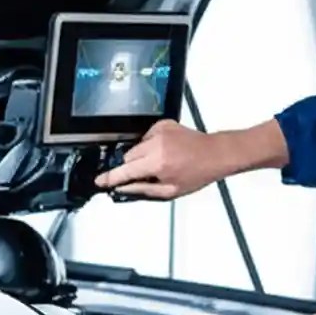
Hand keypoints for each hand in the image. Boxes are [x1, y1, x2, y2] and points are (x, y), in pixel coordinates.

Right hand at [93, 120, 231, 199]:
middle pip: (128, 156)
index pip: (125, 171)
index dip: (110, 178)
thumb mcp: (171, 190)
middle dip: (131, 167)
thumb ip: (143, 190)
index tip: (99, 181)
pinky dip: (150, 145)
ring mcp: (159, 132)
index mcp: (157, 163)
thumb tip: (123, 188)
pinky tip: (165, 151)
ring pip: (136, 146)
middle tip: (146, 175)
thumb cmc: (197, 174)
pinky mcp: (163, 124)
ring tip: (161, 162)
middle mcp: (156, 145)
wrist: (215, 154)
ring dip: (141, 156)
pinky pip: (146, 136)